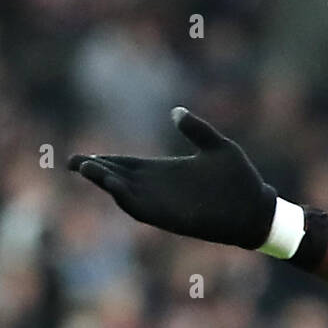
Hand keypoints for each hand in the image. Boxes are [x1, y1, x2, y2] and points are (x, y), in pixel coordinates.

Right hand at [69, 106, 276, 249]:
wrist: (256, 207)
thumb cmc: (239, 179)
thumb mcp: (218, 147)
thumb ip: (196, 130)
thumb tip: (176, 111)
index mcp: (165, 171)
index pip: (127, 165)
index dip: (105, 161)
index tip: (82, 156)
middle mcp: (159, 188)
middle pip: (120, 179)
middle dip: (96, 171)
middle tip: (71, 161)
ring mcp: (164, 203)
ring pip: (127, 194)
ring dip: (108, 183)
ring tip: (88, 169)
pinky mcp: (172, 217)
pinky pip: (144, 209)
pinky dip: (128, 198)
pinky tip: (114, 187)